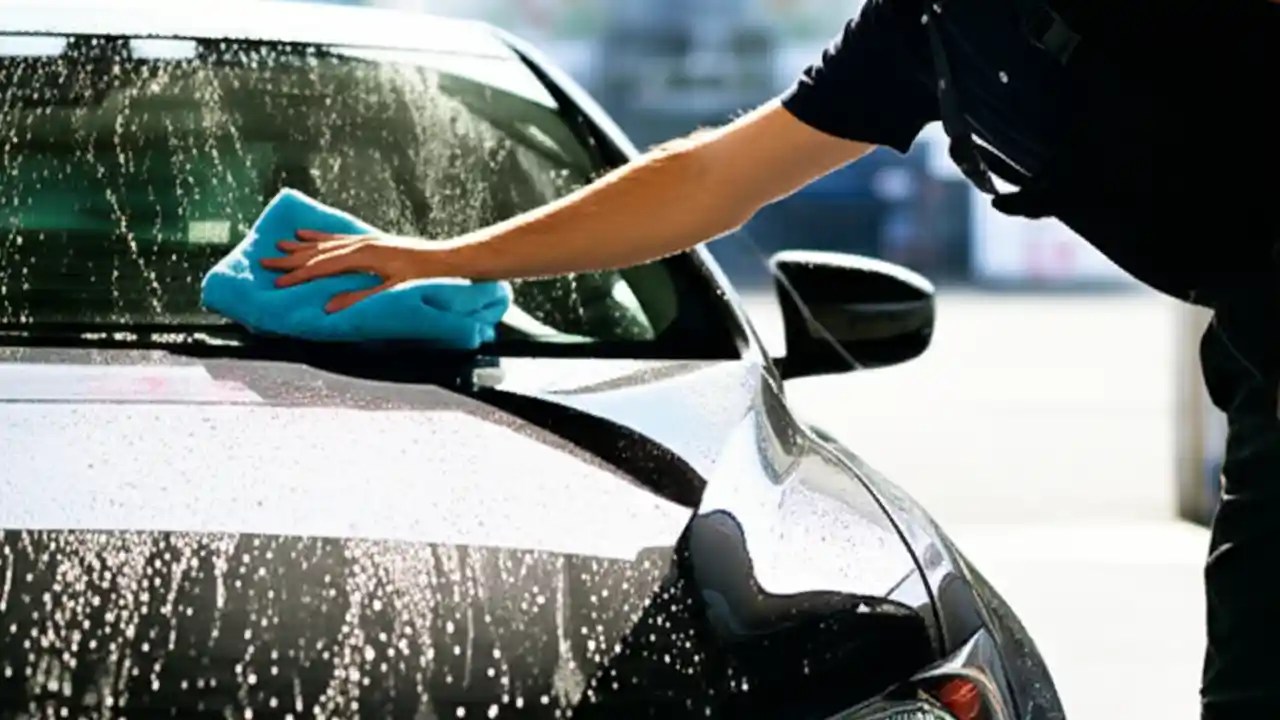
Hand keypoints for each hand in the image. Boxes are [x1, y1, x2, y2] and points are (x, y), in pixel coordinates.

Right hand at [261, 230, 439, 312]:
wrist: (445, 260)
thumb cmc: (422, 278)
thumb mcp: (391, 292)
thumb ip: (359, 299)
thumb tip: (328, 307)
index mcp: (362, 256)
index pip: (321, 267)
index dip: (298, 275)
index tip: (276, 283)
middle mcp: (360, 244)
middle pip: (318, 251)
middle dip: (291, 257)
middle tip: (264, 260)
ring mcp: (365, 240)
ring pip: (326, 242)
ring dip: (302, 245)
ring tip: (280, 243)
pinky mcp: (372, 241)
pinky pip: (339, 236)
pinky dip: (321, 236)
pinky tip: (309, 234)